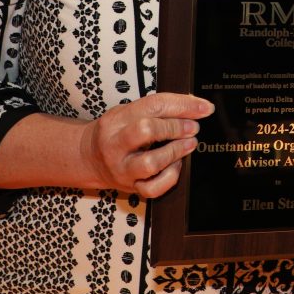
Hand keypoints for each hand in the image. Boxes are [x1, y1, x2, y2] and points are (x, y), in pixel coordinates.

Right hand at [79, 93, 213, 196]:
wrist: (89, 158)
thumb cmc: (115, 133)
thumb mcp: (128, 112)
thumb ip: (157, 108)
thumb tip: (193, 105)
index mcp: (116, 119)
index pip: (153, 105)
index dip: (183, 105)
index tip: (204, 107)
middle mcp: (115, 144)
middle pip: (146, 130)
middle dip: (176, 127)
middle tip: (193, 127)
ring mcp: (121, 168)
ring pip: (150, 162)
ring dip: (176, 151)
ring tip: (189, 143)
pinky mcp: (129, 187)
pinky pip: (153, 188)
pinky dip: (170, 177)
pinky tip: (176, 165)